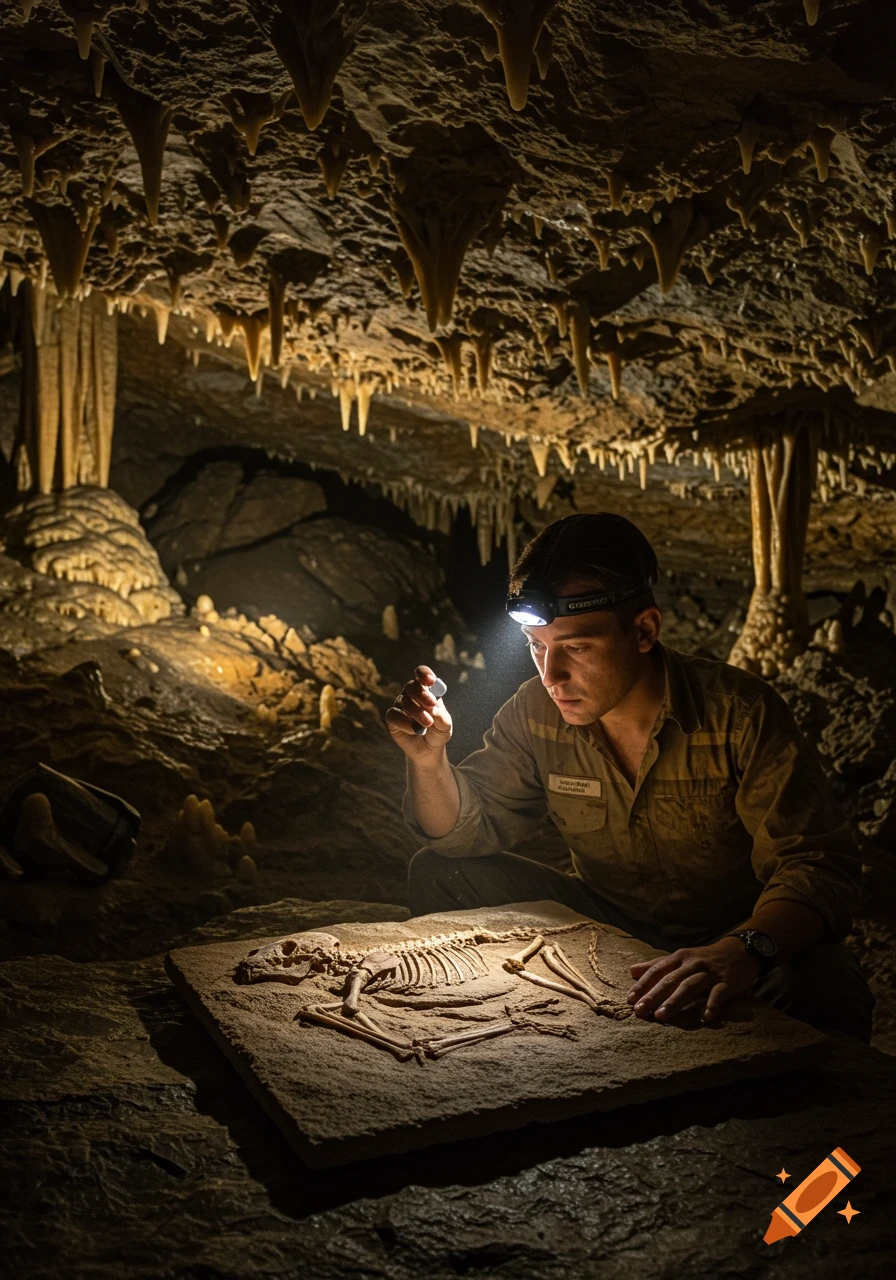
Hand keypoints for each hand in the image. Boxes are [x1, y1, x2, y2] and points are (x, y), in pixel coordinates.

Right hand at [385, 665, 451, 761]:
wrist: (429, 751)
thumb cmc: (438, 733)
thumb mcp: (445, 725)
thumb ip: (441, 716)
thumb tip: (432, 709)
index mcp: (426, 691)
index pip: (421, 675)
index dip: (424, 674)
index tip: (430, 681)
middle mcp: (411, 695)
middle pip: (411, 686)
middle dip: (421, 694)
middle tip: (432, 705)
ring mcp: (400, 706)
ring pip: (404, 702)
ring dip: (417, 712)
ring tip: (428, 724)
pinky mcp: (392, 719)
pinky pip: (394, 715)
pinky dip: (405, 723)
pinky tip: (415, 730)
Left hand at [626, 937, 761, 1023]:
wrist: (739, 950)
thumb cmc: (705, 958)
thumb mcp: (681, 957)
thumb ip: (657, 965)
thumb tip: (632, 970)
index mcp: (679, 957)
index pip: (657, 971)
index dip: (643, 985)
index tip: (630, 999)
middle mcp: (692, 964)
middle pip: (670, 980)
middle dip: (653, 996)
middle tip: (639, 1011)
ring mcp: (710, 973)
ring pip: (690, 987)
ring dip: (674, 1002)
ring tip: (661, 1016)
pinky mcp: (727, 982)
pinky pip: (718, 994)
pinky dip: (711, 1005)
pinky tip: (704, 1017)